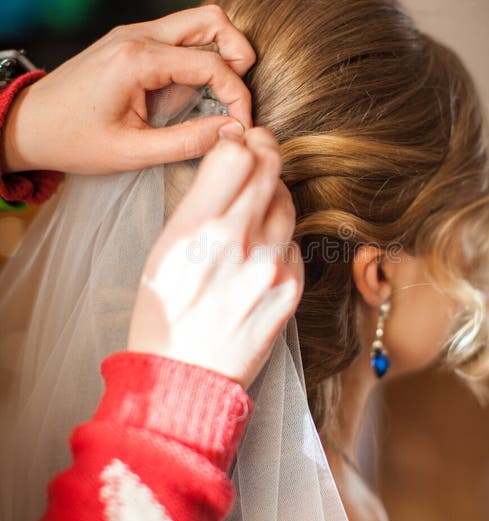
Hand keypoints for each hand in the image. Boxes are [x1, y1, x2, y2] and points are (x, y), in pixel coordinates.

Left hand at [1, 5, 254, 174]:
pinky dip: (200, 57)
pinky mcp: (132, 41)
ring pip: (198, 22)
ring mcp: (134, 34)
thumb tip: (232, 132)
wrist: (28, 124)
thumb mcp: (133, 152)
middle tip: (241, 95)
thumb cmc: (73, 141)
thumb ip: (187, 142)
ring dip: (221, 52)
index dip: (238, 96)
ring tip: (225, 93)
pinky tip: (197, 92)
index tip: (241, 127)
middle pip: (212, 20)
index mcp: (138, 59)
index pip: (212, 64)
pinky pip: (179, 36)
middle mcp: (138, 35)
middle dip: (239, 54)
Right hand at [127, 127, 303, 388]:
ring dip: (274, 195)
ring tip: (256, 207)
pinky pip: (293, 244)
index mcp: (195, 228)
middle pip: (269, 167)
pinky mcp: (291, 289)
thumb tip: (229, 165)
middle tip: (261, 150)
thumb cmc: (164, 316)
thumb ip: (198, 206)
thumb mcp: (162, 252)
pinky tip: (260, 254)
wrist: (186, 379)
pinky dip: (280, 240)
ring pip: (287, 202)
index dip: (240, 141)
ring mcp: (270, 266)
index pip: (235, 154)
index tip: (240, 141)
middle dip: (265, 152)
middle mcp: (237, 241)